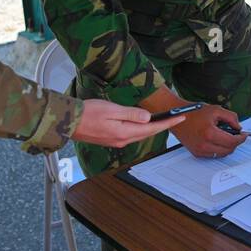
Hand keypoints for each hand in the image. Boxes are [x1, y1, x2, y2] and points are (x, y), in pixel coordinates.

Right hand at [71, 99, 185, 147]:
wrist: (69, 121)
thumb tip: (148, 118)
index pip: (152, 128)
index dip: (168, 123)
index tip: (181, 118)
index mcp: (124, 133)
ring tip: (164, 120)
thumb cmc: (88, 113)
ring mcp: (116, 141)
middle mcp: (122, 140)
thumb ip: (131, 114)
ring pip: (139, 134)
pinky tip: (143, 123)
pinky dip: (141, 128)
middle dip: (163, 125)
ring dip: (152, 127)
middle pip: (148, 133)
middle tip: (177, 118)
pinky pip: (131, 134)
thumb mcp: (112, 110)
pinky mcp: (111, 139)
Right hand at [173, 104, 245, 157]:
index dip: (241, 138)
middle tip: (236, 135)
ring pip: (221, 154)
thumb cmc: (194, 112)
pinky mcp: (196, 153)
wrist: (178, 117)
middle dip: (235, 143)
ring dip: (227, 147)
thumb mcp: (216, 110)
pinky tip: (218, 140)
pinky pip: (213, 155)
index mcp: (210, 133)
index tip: (244, 135)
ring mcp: (200, 150)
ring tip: (227, 137)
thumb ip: (231, 118)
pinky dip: (218, 149)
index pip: (232, 142)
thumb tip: (238, 127)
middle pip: (228, 150)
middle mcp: (204, 145)